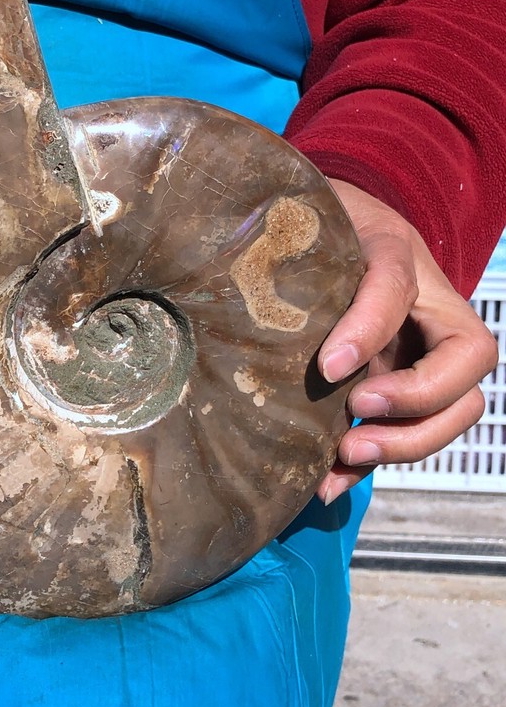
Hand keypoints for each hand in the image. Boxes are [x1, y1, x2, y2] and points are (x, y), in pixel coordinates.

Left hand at [316, 180, 496, 504]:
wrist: (313, 235)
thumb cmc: (306, 229)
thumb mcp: (301, 225)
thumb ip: (287, 245)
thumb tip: (240, 274)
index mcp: (396, 252)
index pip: (394, 287)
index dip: (370, 329)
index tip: (327, 366)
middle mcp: (424, 306)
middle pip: (465, 362)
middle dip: (418, 400)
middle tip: (357, 414)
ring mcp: (420, 351)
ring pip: (456, 406)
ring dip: (406, 440)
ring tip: (347, 452)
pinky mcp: (394, 388)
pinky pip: (403, 431)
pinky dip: (369, 465)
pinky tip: (327, 482)